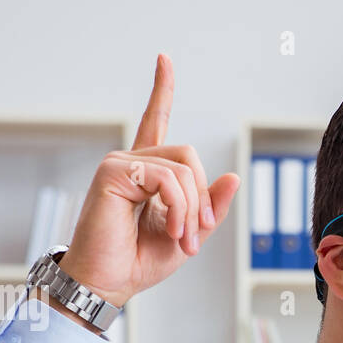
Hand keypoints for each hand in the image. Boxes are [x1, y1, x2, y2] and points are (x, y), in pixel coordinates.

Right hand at [54, 53, 240, 307]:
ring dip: (190, 209)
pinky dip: (178, 207)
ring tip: (181, 239)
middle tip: (194, 236)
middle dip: (201, 200)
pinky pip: (166, 179)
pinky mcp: (113, 173)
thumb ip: (209, 206)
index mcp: (147, 173)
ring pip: (181, 170)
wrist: (109, 283)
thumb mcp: (188, 233)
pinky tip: (171, 230)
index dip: (162, 90)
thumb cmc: (140, 261)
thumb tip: (233, 176)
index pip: (156, 122)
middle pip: (188, 157)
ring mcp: (120, 165)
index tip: (164, 59)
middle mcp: (132, 162)